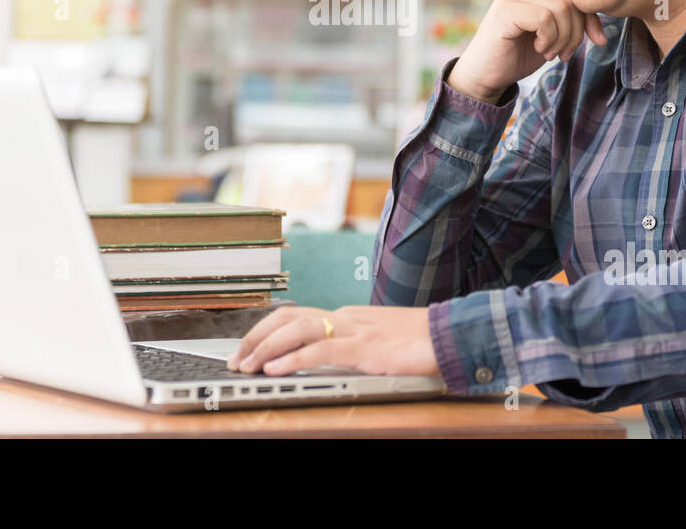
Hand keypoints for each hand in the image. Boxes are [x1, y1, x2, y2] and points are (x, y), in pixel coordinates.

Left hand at [225, 305, 441, 377]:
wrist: (450, 334)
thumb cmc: (419, 341)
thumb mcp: (378, 342)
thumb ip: (352, 346)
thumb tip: (326, 358)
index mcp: (346, 317)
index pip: (295, 316)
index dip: (264, 331)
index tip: (245, 350)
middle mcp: (345, 318)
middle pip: (288, 317)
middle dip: (255, 338)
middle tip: (235, 360)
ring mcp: (355, 330)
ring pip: (298, 329)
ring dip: (266, 348)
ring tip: (247, 366)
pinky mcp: (365, 348)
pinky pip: (322, 350)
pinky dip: (294, 359)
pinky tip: (277, 369)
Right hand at [447, 0, 606, 102]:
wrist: (484, 75)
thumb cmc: (517, 54)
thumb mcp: (552, 36)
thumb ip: (572, 23)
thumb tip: (603, 33)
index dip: (589, 19)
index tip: (596, 42)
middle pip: (569, 0)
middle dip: (575, 32)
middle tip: (562, 54)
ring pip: (560, 8)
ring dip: (562, 38)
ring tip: (549, 52)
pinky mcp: (505, 10)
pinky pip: (544, 18)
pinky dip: (549, 39)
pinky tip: (538, 49)